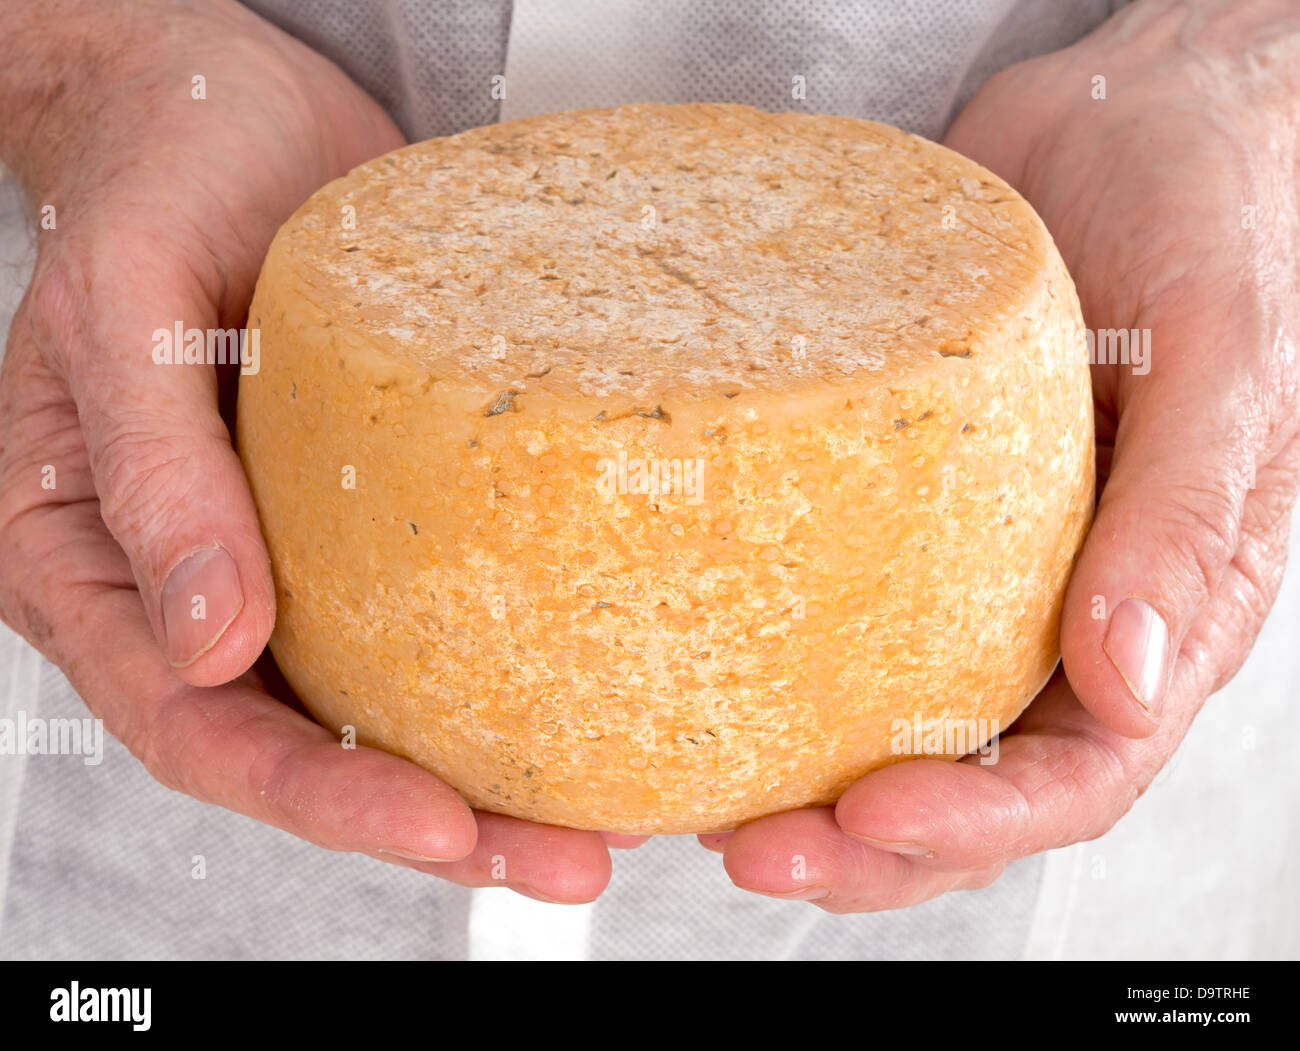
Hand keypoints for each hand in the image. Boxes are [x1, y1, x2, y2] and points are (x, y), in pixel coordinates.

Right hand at [0, 0, 617, 900]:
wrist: (230, 105)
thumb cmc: (155, 173)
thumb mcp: (124, 306)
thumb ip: (151, 471)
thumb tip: (204, 643)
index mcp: (92, 557)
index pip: (191, 723)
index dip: (312, 796)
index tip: (438, 828)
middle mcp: (190, 580)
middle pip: (300, 747)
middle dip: (428, 822)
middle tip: (562, 863)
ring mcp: (286, 553)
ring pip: (376, 702)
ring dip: (483, 774)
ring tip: (600, 824)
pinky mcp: (369, 510)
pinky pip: (432, 610)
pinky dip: (501, 668)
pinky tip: (590, 699)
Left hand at [707, 0, 1299, 909]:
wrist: (1137, 107)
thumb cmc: (1215, 205)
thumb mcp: (1231, 348)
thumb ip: (1188, 517)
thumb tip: (1129, 683)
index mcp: (1163, 601)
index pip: (1076, 767)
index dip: (975, 821)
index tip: (864, 820)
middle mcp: (1058, 601)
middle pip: (967, 778)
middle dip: (862, 839)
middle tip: (745, 843)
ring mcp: (972, 560)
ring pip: (891, 717)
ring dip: (802, 778)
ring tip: (699, 800)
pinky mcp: (894, 497)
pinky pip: (832, 597)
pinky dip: (767, 655)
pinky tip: (692, 674)